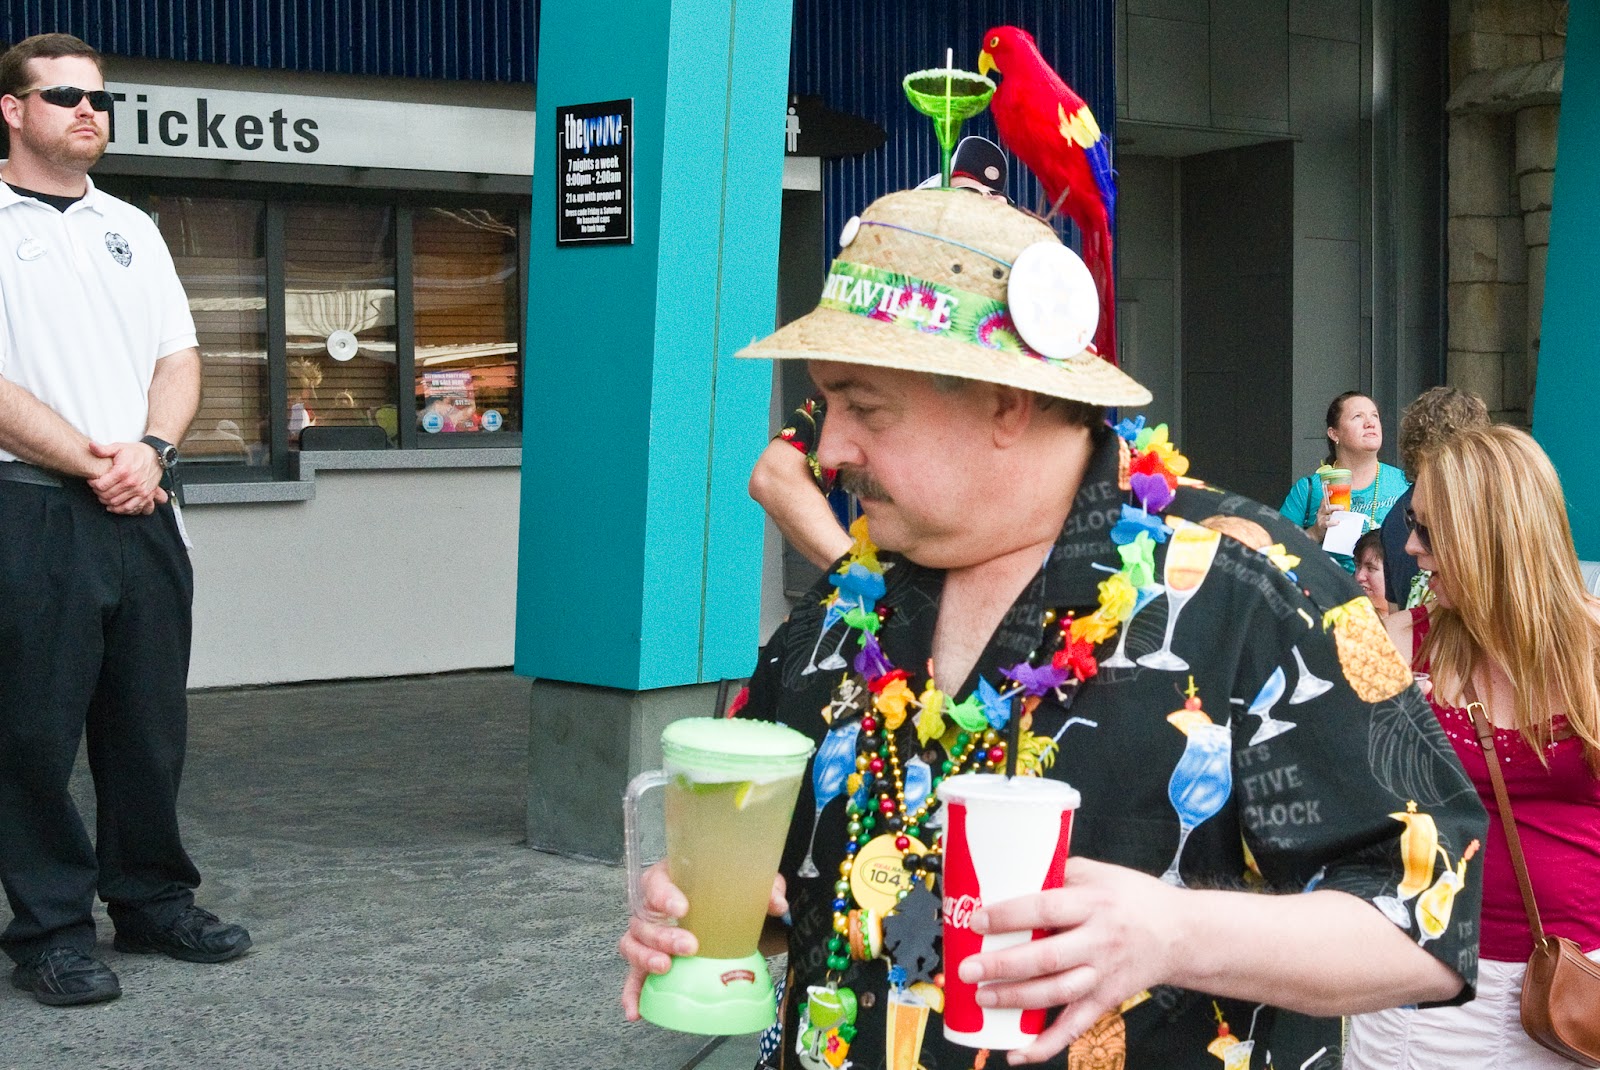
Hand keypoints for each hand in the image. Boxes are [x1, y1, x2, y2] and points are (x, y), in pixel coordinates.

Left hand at [87, 440, 167, 514]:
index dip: (93, 484)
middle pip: (107, 495)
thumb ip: (103, 449)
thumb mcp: (119, 448)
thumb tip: (91, 446)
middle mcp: (131, 483)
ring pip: (116, 503)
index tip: (92, 481)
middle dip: (98, 493)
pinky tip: (113, 506)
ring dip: (107, 501)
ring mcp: (139, 491)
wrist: (156, 456)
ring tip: (104, 495)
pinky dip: (120, 509)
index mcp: (123, 471)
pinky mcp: (146, 496)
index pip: (101, 485)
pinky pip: (130, 508)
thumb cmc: (135, 452)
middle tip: (97, 488)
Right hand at [618, 863, 787, 1020]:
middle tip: (690, 946)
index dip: (663, 895)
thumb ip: (765, 887)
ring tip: (665, 968)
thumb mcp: (748, 883)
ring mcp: (648, 935)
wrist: (723, 906)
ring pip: (632, 945)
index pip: (656, 882)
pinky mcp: (650, 961)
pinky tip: (636, 1011)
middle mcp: (651, 907)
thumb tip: (778, 903)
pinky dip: (632, 994)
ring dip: (645, 958)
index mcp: (670, 879)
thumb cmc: (725, 890)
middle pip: (643, 919)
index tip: (682, 908)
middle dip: (663, 935)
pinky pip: (634, 978)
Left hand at [956, 857, 1181, 1064]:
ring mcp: (1103, 974)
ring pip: (1056, 994)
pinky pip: (1074, 1027)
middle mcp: (1099, 941)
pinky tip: (1017, 1053)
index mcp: (1094, 903)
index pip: (1046, 909)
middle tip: (966, 969)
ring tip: (981, 998)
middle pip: (1046, 958)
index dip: (1010, 916)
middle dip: (1003, 966)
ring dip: (1016, 1000)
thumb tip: (1009, 869)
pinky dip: (1046, 1045)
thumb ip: (1059, 872)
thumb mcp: (1099, 872)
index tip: (978, 921)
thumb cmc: (1134, 897)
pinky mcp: (1106, 1000)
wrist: (1181, 934)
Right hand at [1309, 486, 1339, 541]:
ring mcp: (1321, 518)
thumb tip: (1349, 504)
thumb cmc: (1327, 520)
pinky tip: (1337, 522)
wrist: (1318, 531)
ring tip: (1340, 517)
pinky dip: (1332, 523)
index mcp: (1323, 507)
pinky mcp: (1322, 525)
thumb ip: (1336, 509)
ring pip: (1327, 516)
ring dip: (1334, 516)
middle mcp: (1321, 512)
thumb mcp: (1330, 513)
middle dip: (1334, 507)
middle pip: (1326, 507)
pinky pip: (1326, 523)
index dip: (1327, 496)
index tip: (1331, 492)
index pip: (1324, 500)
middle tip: (1342, 507)